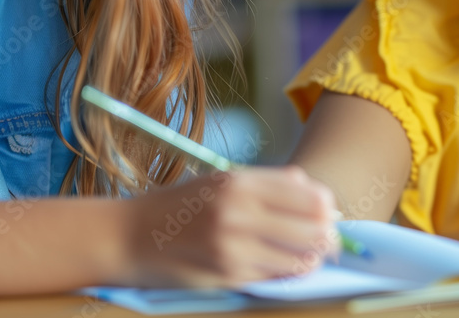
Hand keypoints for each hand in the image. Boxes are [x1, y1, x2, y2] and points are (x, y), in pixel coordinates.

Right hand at [120, 165, 338, 287]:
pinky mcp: (227, 277)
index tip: (327, 212)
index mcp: (241, 182)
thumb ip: (270, 184)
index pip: (310, 196)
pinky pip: (276, 277)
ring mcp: (233, 248)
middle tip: (330, 239)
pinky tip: (285, 266)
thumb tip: (316, 195)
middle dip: (328, 235)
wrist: (128, 236)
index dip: (327, 207)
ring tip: (311, 255)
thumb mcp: (223, 181)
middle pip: (313, 228)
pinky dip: (288, 273)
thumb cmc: (181, 205)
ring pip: (301, 258)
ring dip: (312, 258)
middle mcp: (239, 213)